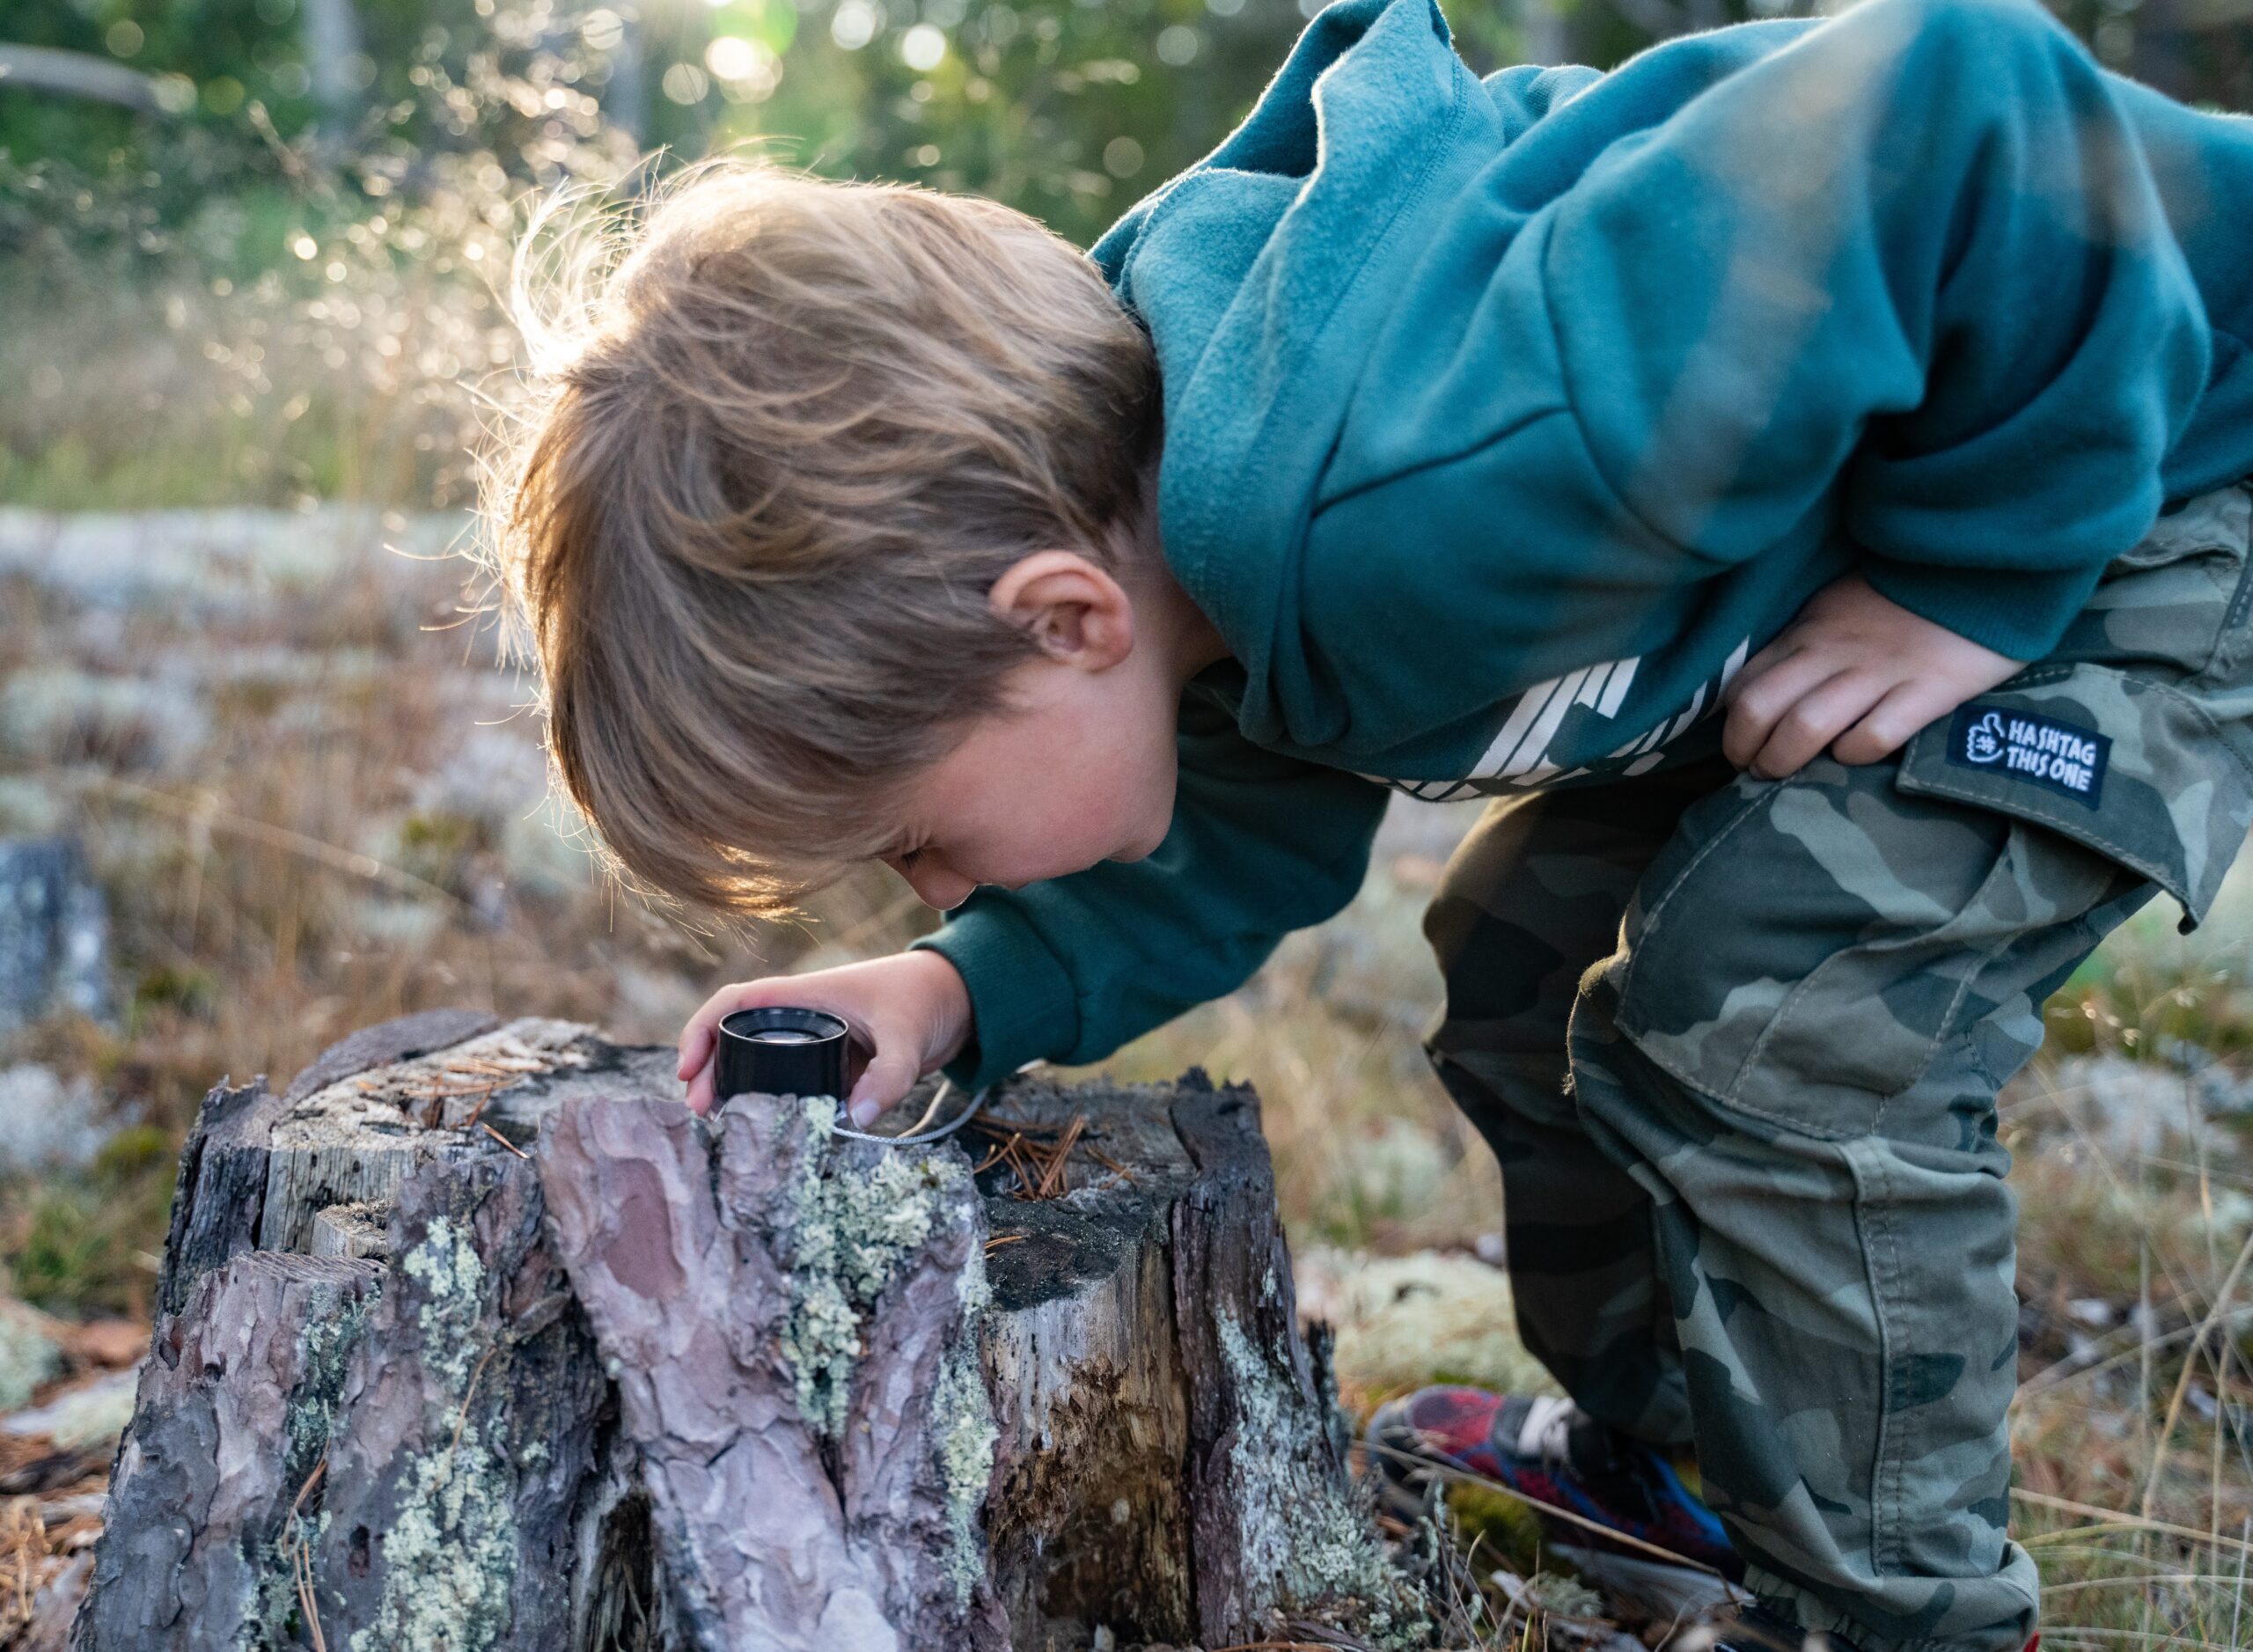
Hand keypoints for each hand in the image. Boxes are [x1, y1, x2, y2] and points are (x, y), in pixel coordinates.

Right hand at [677, 950, 973, 1124]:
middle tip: (702, 1112)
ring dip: (736, 1089)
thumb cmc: (926, 999)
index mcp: (805, 995)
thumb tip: (854, 1119)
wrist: (960, 1000)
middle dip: (710, 1070)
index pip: (735, 1003)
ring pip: (759, 1063)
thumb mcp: (908, 1035)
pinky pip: (792, 1084)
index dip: (702, 1030)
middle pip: (736, 1037)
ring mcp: (815, 1042)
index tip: (689, 1069)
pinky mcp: (833, 1066)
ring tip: (722, 1124)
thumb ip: (888, 1075)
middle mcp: (801, 1016)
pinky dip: (773, 1103)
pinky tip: (768, 1133)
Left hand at [1722, 573, 2023, 780]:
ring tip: (1786, 778)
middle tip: (1755, 771)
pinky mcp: (1929, 689)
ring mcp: (1879, 672)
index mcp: (1806, 633)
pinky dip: (1855, 753)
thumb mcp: (1834, 610)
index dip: (1730, 725)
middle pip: (1759, 708)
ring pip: (1806, 725)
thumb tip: (1760, 694)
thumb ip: (1801, 647)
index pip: (1744, 684)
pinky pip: (1875, 734)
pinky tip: (1854, 754)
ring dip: (1785, 760)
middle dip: (1744, 749)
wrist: (1980, 567)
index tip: (1740, 748)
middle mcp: (1832, 652)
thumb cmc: (1900, 598)